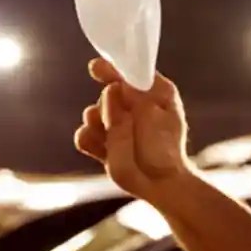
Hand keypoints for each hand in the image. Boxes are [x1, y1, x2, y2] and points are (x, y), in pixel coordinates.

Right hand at [74, 58, 192, 206]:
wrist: (160, 182)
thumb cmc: (167, 147)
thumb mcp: (160, 112)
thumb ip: (136, 96)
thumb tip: (112, 87)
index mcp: (149, 93)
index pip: (127, 72)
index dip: (111, 69)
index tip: (96, 68)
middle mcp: (129, 107)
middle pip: (106, 94)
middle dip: (108, 104)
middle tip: (123, 119)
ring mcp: (113, 127)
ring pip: (91, 114)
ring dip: (99, 122)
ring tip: (115, 136)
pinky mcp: (100, 146)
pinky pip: (83, 136)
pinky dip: (88, 139)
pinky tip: (102, 147)